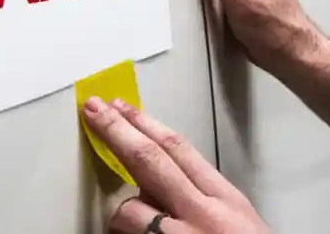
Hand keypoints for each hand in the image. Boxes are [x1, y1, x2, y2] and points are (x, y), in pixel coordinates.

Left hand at [81, 97, 269, 233]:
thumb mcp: (236, 219)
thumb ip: (201, 197)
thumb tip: (156, 180)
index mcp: (224, 200)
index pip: (179, 150)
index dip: (146, 123)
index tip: (122, 108)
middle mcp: (202, 216)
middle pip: (149, 162)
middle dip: (117, 132)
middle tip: (94, 112)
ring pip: (130, 210)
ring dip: (124, 213)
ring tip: (136, 227)